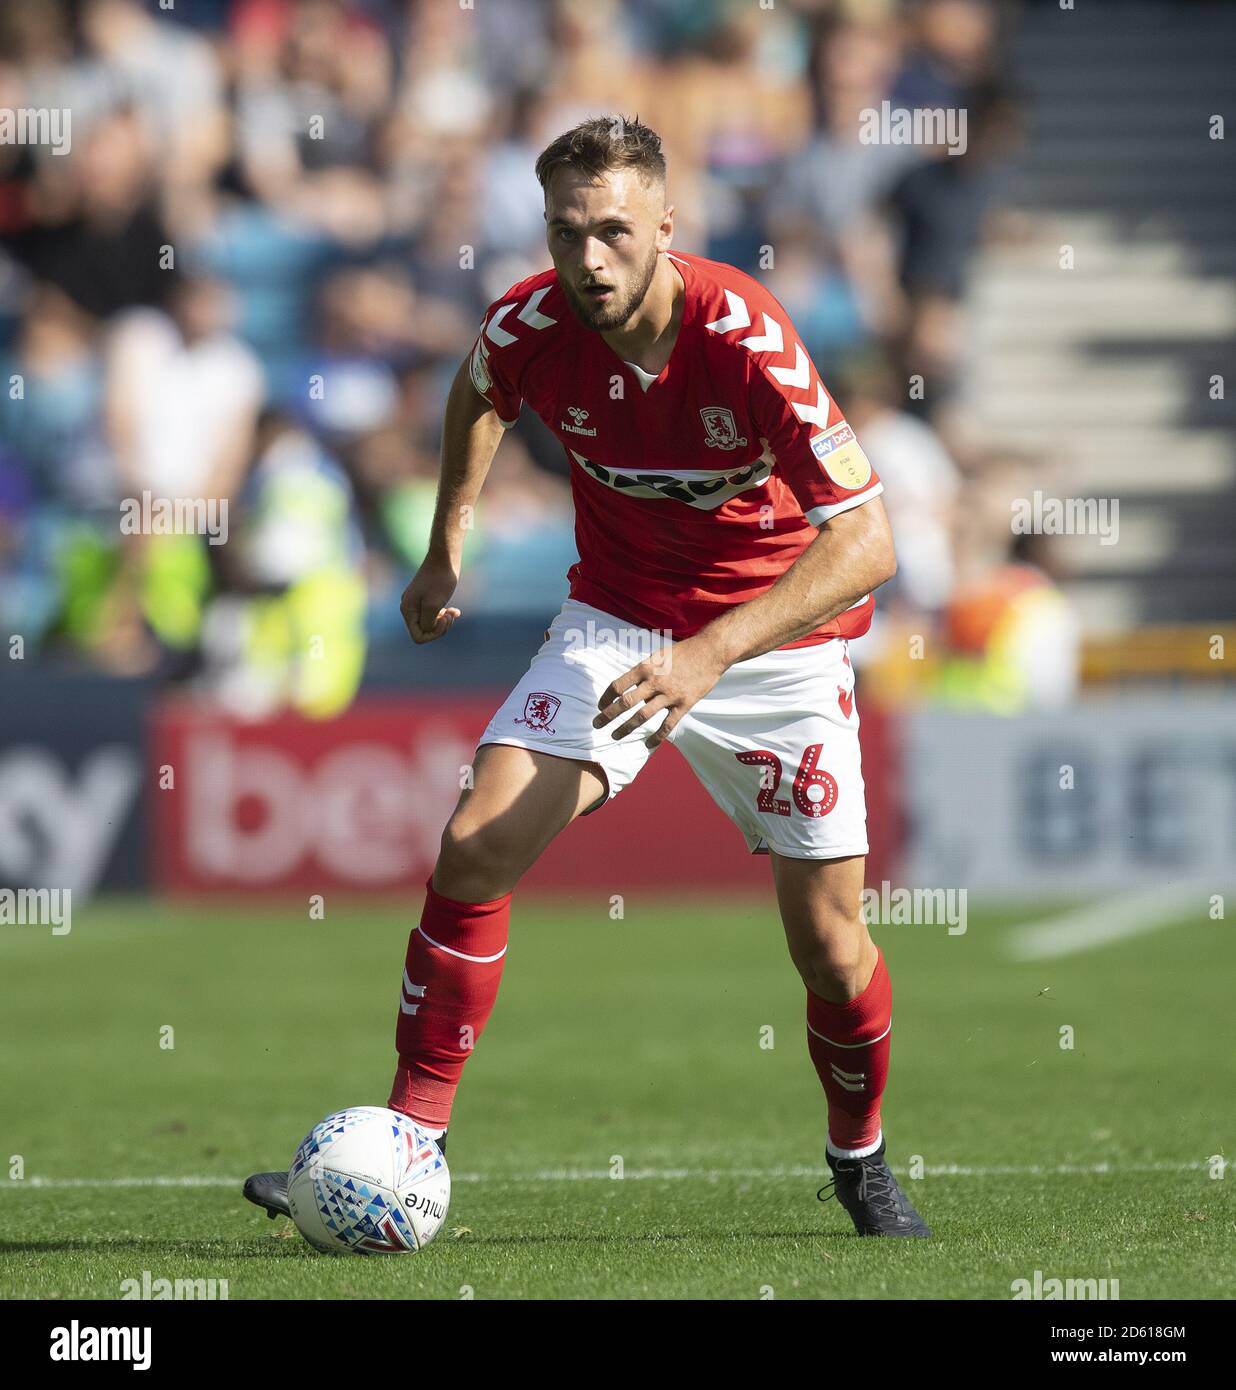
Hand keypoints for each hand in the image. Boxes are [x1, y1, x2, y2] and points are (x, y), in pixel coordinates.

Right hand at [399, 556, 460, 643]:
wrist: (444, 557)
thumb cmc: (440, 580)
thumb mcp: (433, 605)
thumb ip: (428, 622)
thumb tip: (426, 630)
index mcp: (407, 610)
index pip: (418, 636)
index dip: (434, 634)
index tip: (445, 620)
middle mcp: (409, 607)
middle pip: (424, 631)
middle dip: (440, 627)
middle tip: (451, 616)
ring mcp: (417, 602)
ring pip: (430, 624)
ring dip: (444, 621)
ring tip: (454, 612)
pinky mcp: (426, 597)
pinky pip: (434, 614)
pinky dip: (445, 614)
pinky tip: (455, 610)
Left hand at [592, 635, 726, 746]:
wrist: (710, 651)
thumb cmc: (683, 652)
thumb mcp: (658, 656)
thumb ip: (644, 672)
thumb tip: (633, 689)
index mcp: (645, 667)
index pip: (618, 685)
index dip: (606, 697)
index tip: (600, 706)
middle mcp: (654, 682)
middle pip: (625, 702)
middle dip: (608, 715)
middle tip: (596, 724)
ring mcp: (670, 695)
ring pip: (642, 716)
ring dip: (626, 728)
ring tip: (614, 736)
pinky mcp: (684, 704)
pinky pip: (667, 725)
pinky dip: (656, 737)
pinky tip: (648, 745)